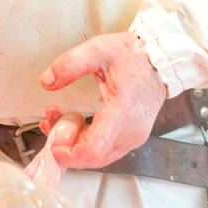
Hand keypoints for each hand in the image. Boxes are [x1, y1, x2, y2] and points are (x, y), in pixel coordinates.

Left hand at [38, 32, 166, 169]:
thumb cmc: (135, 57)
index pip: (94, 148)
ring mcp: (132, 137)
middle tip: (51, 122)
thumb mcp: (98, 49)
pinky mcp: (131, 137)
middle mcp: (130, 130)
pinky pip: (104, 150)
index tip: (53, 141)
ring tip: (59, 118)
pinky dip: (85, 142)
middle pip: (92, 157)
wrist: (160, 61)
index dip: (68, 152)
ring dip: (73, 143)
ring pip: (96, 157)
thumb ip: (70, 64)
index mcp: (122, 110)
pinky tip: (74, 124)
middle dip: (65, 145)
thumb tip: (47, 81)